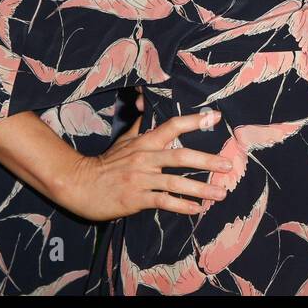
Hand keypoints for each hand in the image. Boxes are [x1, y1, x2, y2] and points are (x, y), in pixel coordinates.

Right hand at [58, 110, 232, 220]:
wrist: (79, 184)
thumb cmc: (107, 162)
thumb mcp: (125, 139)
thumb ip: (140, 122)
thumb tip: (142, 98)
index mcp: (145, 142)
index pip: (173, 126)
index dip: (195, 121)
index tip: (216, 117)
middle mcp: (145, 158)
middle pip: (181, 156)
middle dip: (207, 161)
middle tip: (228, 166)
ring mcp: (140, 179)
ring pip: (176, 182)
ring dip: (201, 189)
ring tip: (221, 194)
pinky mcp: (135, 198)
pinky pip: (163, 201)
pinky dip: (181, 206)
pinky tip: (196, 209)